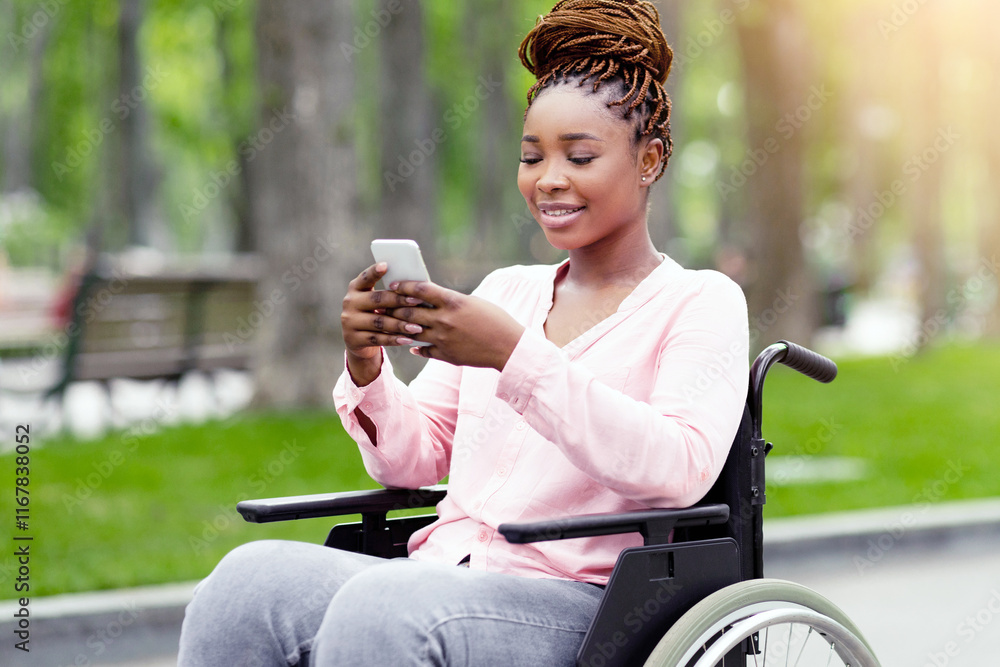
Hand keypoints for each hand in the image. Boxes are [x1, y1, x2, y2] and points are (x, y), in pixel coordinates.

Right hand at [341, 263, 428, 383]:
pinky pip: (377, 339)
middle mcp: (350, 302)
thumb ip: (389, 293)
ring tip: (417, 327)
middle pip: (376, 299)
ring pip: (379, 322)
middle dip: (399, 300)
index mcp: (355, 288)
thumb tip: (415, 286)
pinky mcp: (353, 339)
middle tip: (417, 301)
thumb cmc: (376, 314)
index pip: (365, 278)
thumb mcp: (377, 302)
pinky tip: (408, 339)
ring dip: (400, 324)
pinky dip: (394, 339)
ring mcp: (349, 321)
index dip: (374, 272)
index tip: (386, 265)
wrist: (359, 341)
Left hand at [386, 280, 524, 370]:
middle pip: (409, 310)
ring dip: (399, 326)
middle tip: (383, 304)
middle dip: (394, 306)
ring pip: (412, 331)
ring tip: (392, 322)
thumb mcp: (473, 303)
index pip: (420, 289)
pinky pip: (423, 350)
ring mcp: (443, 339)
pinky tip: (411, 344)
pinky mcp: (446, 354)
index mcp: (453, 302)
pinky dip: (416, 347)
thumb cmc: (495, 320)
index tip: (394, 284)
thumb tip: (431, 298)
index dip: (404, 285)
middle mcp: (444, 320)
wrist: (509, 347)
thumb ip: (450, 301)